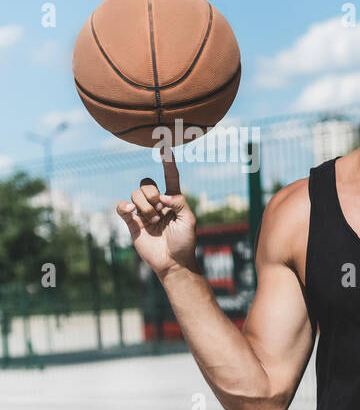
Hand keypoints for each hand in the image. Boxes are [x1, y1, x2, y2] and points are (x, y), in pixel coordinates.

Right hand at [114, 147, 196, 278]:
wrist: (173, 262)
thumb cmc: (185, 242)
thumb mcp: (189, 220)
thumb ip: (180, 202)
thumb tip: (162, 195)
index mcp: (173, 200)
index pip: (170, 177)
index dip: (168, 163)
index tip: (166, 147)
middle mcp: (157, 203)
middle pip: (146, 183)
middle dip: (151, 194)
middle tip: (160, 211)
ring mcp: (143, 212)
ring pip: (135, 194)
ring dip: (145, 207)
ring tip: (153, 222)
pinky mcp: (132, 222)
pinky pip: (121, 207)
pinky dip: (124, 207)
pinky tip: (130, 212)